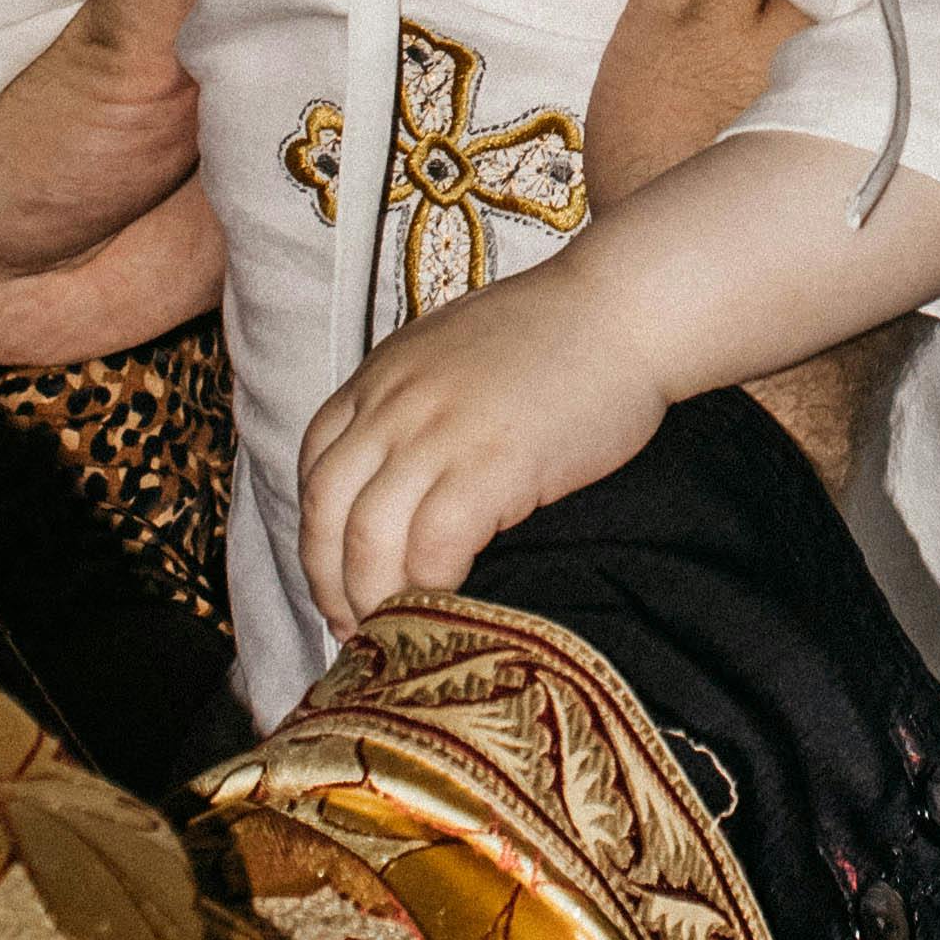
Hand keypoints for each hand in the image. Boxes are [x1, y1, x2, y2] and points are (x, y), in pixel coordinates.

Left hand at [302, 310, 665, 627]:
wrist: (624, 309)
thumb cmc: (559, 336)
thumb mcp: (456, 352)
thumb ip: (417, 402)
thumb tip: (404, 475)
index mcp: (383, 376)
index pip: (314, 464)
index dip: (316, 533)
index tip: (336, 576)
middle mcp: (395, 404)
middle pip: (326, 510)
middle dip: (330, 580)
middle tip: (355, 626)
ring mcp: (438, 433)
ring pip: (368, 538)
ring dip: (372, 596)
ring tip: (396, 630)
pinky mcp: (490, 464)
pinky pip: (433, 546)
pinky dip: (431, 586)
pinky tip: (451, 603)